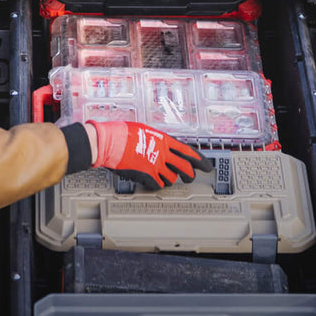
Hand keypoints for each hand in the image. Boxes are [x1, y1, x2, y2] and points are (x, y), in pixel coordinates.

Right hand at [85, 121, 212, 189]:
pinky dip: (157, 185)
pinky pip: (159, 185)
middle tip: (190, 178)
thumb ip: (155, 139)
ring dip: (170, 179)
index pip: (187, 151)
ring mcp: (155, 165)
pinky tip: (153, 182)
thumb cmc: (122, 133)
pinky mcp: (146, 175)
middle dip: (190, 175)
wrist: (109, 142)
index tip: (206, 165)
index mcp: (163, 140)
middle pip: (185, 168)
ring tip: (164, 178)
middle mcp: (162, 153)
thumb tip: (161, 143)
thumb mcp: (144, 130)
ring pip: (172, 179)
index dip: (199, 160)